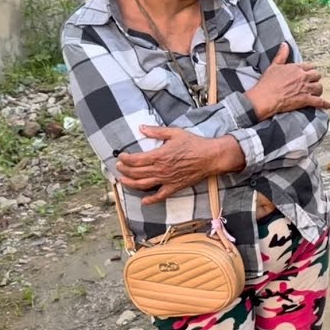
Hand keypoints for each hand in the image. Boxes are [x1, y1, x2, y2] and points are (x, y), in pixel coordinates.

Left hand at [116, 126, 243, 204]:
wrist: (211, 156)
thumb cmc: (194, 144)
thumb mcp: (175, 133)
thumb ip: (156, 131)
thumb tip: (141, 128)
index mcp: (159, 156)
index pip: (135, 160)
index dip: (125, 159)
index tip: (121, 156)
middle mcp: (160, 169)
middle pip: (136, 172)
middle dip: (124, 170)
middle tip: (119, 167)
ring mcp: (167, 179)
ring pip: (143, 185)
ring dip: (130, 183)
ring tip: (123, 180)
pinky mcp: (174, 186)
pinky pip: (160, 196)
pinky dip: (151, 200)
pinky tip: (144, 201)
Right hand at [246, 42, 329, 119]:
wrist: (265, 97)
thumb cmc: (267, 83)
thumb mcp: (273, 66)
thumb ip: (281, 55)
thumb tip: (284, 44)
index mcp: (296, 68)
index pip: (309, 66)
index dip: (309, 70)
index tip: (307, 73)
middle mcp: (303, 77)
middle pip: (317, 75)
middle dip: (315, 79)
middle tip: (312, 82)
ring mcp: (305, 88)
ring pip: (319, 87)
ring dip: (318, 90)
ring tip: (316, 92)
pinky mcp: (305, 99)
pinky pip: (319, 101)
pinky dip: (325, 104)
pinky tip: (328, 105)